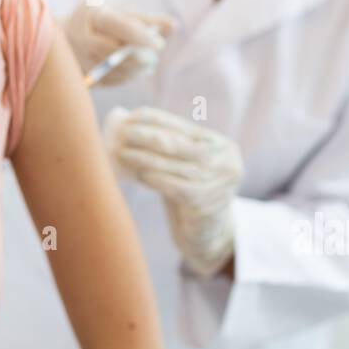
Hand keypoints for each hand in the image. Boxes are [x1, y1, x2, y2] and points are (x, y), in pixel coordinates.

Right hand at [62, 4, 174, 86]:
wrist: (66, 36)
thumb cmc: (103, 20)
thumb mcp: (122, 13)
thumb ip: (147, 20)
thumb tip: (173, 25)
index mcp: (94, 14)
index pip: (118, 25)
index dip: (141, 36)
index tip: (160, 45)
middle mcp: (82, 36)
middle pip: (112, 51)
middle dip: (137, 57)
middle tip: (153, 58)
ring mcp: (80, 57)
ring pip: (111, 69)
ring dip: (135, 69)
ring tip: (148, 64)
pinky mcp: (83, 75)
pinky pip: (109, 81)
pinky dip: (126, 77)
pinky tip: (135, 70)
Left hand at [103, 107, 241, 277]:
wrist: (208, 233)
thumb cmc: (191, 191)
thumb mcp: (188, 165)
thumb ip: (170, 147)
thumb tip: (128, 123)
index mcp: (222, 146)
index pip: (185, 127)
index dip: (157, 119)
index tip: (133, 115)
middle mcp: (225, 162)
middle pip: (177, 144)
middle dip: (146, 136)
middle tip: (123, 132)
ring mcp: (218, 184)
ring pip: (172, 165)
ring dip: (143, 157)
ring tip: (123, 152)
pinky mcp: (205, 204)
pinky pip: (173, 186)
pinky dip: (154, 178)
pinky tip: (138, 174)